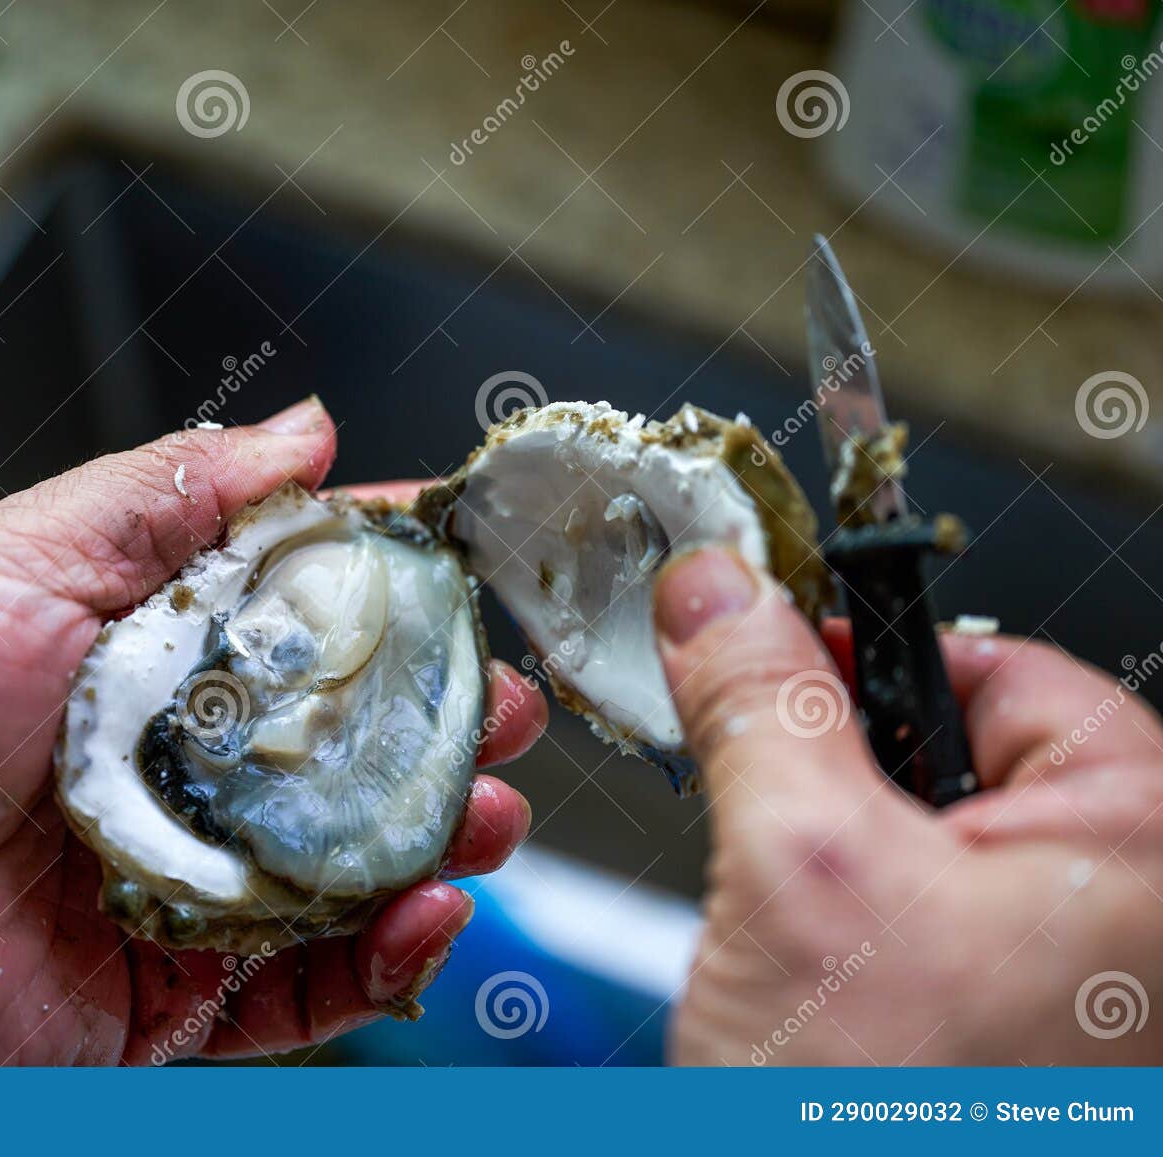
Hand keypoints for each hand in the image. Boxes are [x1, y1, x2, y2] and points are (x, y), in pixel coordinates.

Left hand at [0, 399, 542, 1064]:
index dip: (390, 587)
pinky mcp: (162, 997)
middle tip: (509, 702)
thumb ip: (165, 497)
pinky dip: (380, 962)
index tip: (472, 563)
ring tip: (495, 811)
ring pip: (343, 869)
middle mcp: (167, 766)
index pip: (295, 610)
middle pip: (341, 748)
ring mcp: (172, 884)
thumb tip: (304, 426)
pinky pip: (300, 988)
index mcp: (136, 650)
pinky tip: (427, 914)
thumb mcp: (10, 554)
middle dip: (439, 723)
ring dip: (435, 840)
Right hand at [655, 546, 1162, 1064]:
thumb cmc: (895, 1125)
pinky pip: (925, 929)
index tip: (770, 678)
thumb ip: (761, 699)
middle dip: (837, 787)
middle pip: (952, 752)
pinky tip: (826, 998)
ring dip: (834, 871)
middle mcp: (1142, 907)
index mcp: (1148, 834)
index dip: (861, 660)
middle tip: (795, 860)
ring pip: (924, 845)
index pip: (996, 657)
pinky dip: (852, 936)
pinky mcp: (1026, 1032)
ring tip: (814, 956)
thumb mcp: (801, 872)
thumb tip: (717, 589)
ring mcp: (1087, 983)